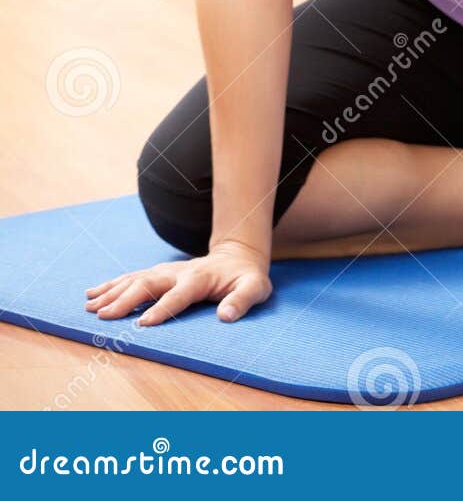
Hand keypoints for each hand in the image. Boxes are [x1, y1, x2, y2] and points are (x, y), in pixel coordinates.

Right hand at [84, 240, 271, 327]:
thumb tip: (226, 316)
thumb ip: (242, 300)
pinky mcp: (159, 273)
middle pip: (148, 284)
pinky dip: (112, 285)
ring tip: (90, 306)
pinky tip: (94, 294)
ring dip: (112, 292)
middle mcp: (178, 272)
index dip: (162, 309)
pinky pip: (132, 277)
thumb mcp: (255, 288)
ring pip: (135, 279)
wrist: (238, 255)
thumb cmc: (246, 277)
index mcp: (199, 278)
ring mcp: (167, 271)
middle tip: (103, 316)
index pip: (178, 295)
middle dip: (125, 299)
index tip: (142, 324)